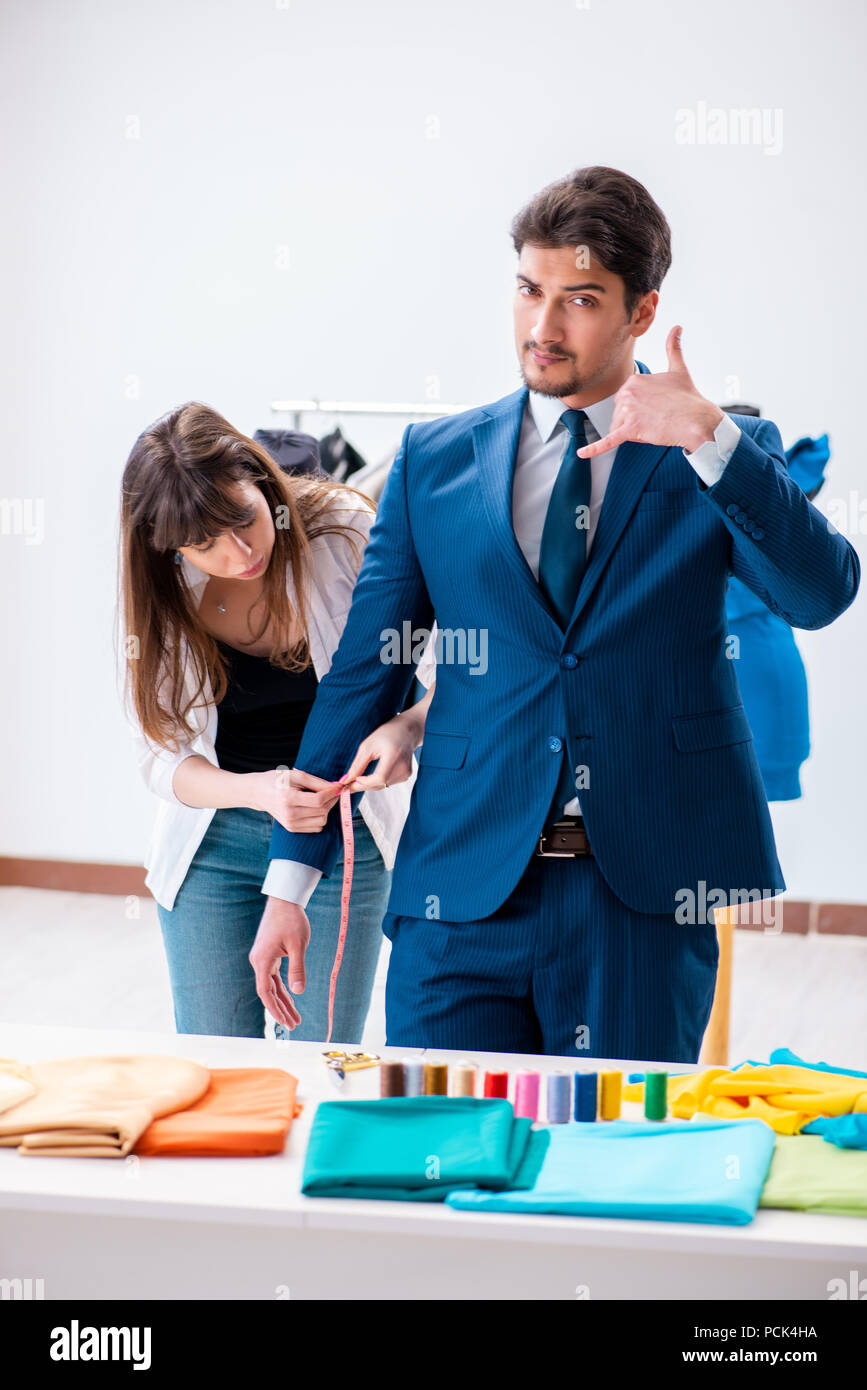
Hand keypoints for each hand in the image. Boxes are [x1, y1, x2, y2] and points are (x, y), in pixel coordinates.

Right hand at [246, 767, 341, 833]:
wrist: (259, 793)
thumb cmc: (277, 780)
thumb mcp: (296, 775)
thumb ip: (317, 782)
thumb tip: (336, 787)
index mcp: (288, 798)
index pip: (318, 800)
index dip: (332, 793)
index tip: (339, 786)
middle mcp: (289, 814)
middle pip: (322, 811)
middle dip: (331, 800)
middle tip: (333, 791)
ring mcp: (290, 824)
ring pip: (321, 821)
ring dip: (327, 810)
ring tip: (322, 798)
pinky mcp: (292, 829)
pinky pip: (316, 828)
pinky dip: (320, 818)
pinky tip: (314, 808)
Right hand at [249, 896, 309, 1028]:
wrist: (285, 901)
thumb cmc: (292, 920)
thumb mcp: (298, 945)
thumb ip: (297, 969)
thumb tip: (298, 992)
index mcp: (262, 960)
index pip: (265, 992)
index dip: (274, 1009)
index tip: (285, 1021)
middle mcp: (259, 961)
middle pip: (269, 992)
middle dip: (281, 1009)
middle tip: (294, 1024)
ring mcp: (263, 958)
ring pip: (272, 985)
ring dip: (283, 1000)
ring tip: (295, 1017)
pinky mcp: (268, 955)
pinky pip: (274, 977)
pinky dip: (283, 988)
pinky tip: (291, 998)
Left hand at [338, 708, 422, 791]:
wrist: (408, 730)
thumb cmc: (387, 733)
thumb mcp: (368, 745)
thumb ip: (358, 764)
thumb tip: (347, 780)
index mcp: (394, 756)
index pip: (379, 778)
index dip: (364, 783)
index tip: (350, 782)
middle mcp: (403, 766)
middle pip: (380, 784)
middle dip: (363, 786)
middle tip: (348, 785)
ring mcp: (406, 772)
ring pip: (383, 786)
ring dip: (369, 784)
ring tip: (359, 777)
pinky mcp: (406, 775)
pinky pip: (388, 783)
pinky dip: (378, 781)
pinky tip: (373, 774)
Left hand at [577, 326, 724, 458]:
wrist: (697, 420)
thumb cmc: (689, 397)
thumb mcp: (678, 369)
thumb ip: (673, 348)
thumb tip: (677, 327)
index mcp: (633, 380)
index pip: (624, 402)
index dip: (640, 409)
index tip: (657, 409)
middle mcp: (627, 392)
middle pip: (619, 415)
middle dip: (633, 422)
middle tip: (658, 419)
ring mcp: (628, 411)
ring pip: (619, 429)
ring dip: (634, 433)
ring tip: (655, 428)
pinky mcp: (630, 429)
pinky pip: (609, 441)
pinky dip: (594, 449)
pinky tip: (581, 453)